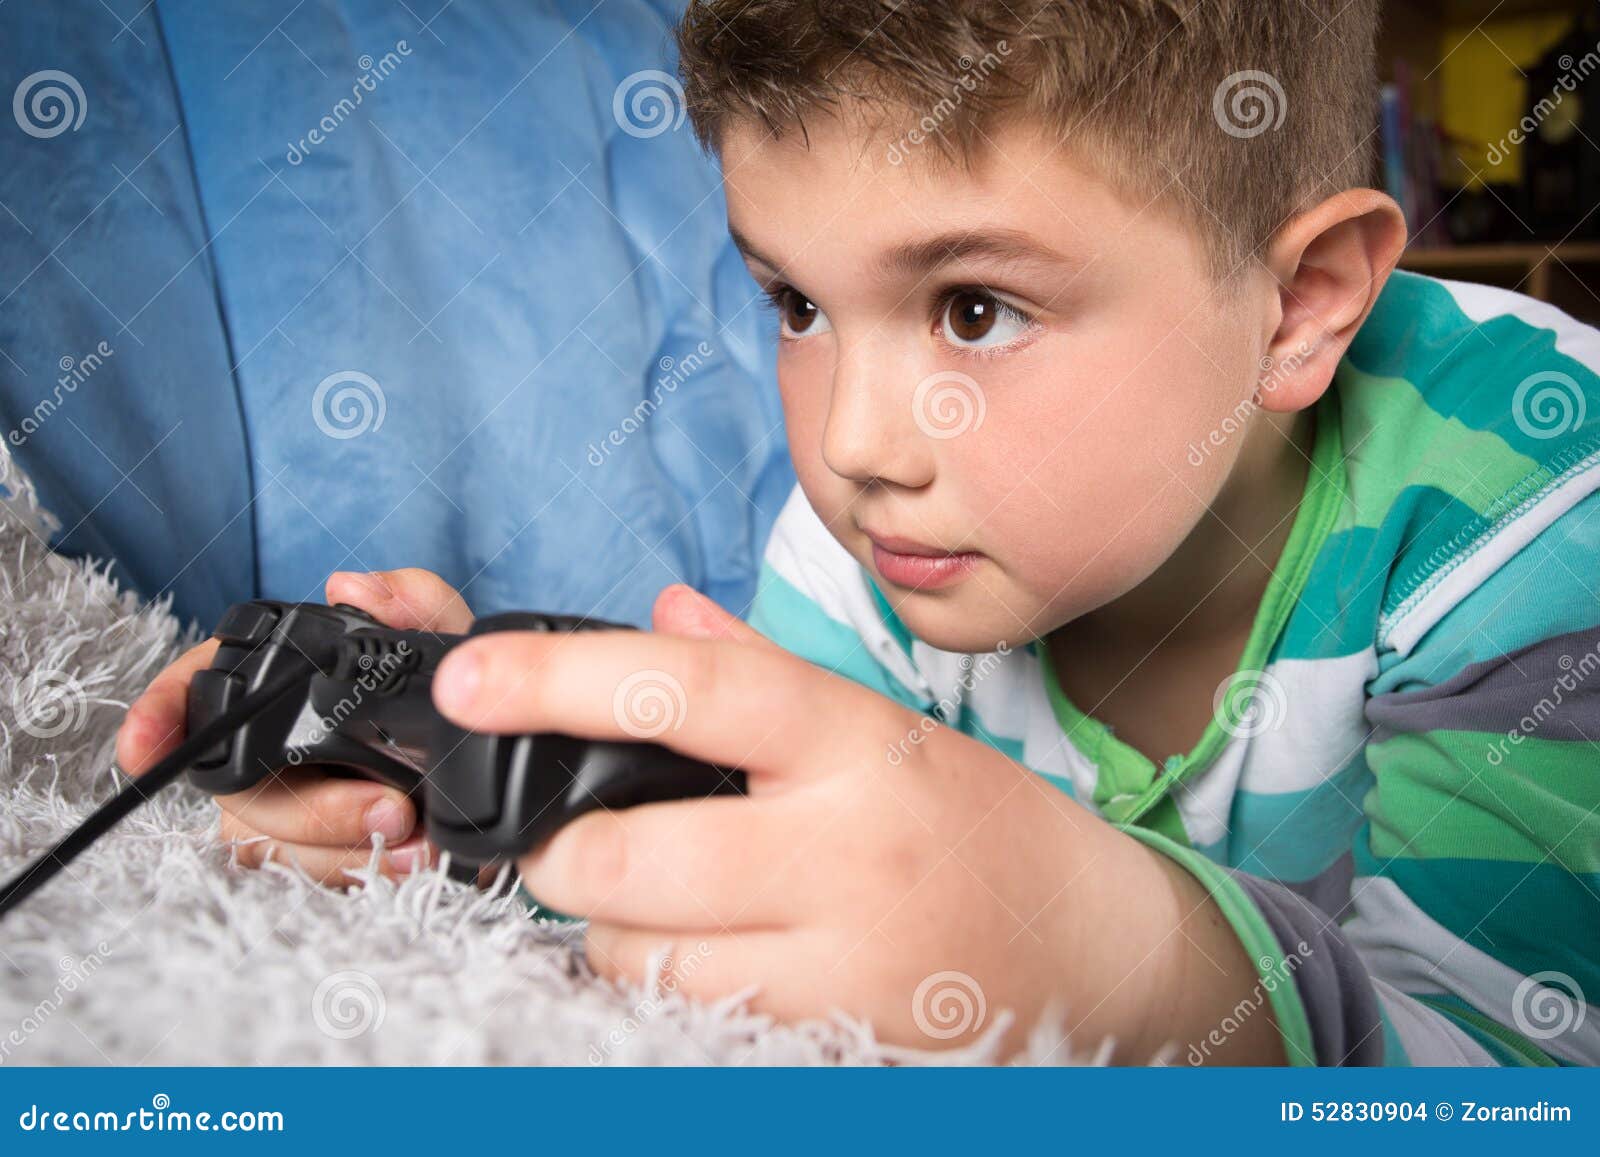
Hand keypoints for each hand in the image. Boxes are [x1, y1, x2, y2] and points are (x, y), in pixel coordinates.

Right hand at [116, 569, 472, 882]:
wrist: (497, 764)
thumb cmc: (453, 696)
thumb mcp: (448, 640)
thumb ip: (414, 600)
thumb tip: (352, 585)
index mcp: (283, 687)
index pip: (196, 692)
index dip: (161, 715)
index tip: (145, 748)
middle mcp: (269, 753)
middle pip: (239, 793)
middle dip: (311, 811)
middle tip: (391, 808)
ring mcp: (287, 814)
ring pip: (272, 848)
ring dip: (342, 851)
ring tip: (417, 840)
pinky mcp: (321, 862)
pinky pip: (311, 881)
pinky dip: (361, 873)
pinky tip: (411, 862)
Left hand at [429, 584, 1282, 1060]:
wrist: (1099, 948)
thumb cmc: (980, 823)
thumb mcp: (886, 726)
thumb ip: (765, 668)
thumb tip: (661, 612)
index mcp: (856, 741)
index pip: (691, 687)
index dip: (563, 680)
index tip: (473, 681)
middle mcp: (848, 846)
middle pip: (629, 855)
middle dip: (560, 854)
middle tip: (565, 842)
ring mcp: (844, 955)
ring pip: (645, 957)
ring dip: (614, 933)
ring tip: (659, 906)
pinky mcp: (837, 1037)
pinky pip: (696, 1019)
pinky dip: (669, 989)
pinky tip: (708, 956)